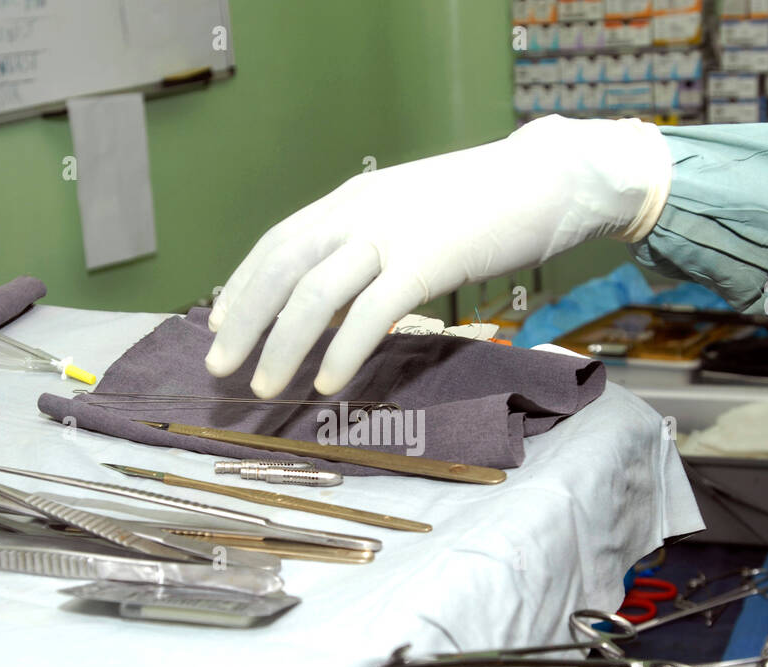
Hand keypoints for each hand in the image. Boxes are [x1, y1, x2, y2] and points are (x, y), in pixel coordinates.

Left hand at [205, 115, 672, 396]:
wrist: (548, 179)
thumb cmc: (483, 203)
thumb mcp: (410, 212)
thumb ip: (369, 243)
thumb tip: (336, 295)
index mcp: (352, 200)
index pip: (277, 242)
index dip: (243, 287)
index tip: (219, 326)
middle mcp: (360, 212)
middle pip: (281, 268)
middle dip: (245, 320)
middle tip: (219, 367)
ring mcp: (392, 235)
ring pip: (316, 294)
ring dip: (283, 345)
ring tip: (265, 386)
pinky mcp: (428, 261)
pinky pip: (372, 313)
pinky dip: (343, 351)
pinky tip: (328, 383)